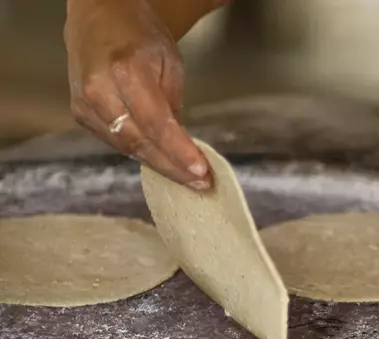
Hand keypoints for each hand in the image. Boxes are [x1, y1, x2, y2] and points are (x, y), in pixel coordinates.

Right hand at [64, 0, 210, 189]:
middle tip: (200, 183)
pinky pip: (115, 143)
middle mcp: (100, 90)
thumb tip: (183, 147)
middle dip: (172, 167)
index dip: (179, 152)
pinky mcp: (80, 114)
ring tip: (187, 178)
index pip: (157, 124)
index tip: (201, 172)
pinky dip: (140, 154)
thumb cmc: (139, 36)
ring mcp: (85, 104)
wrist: (98, 18)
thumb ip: (174, 106)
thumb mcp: (170, 63)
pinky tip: (162, 162)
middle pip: (140, 143)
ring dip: (159, 166)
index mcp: (125, 70)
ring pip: (126, 148)